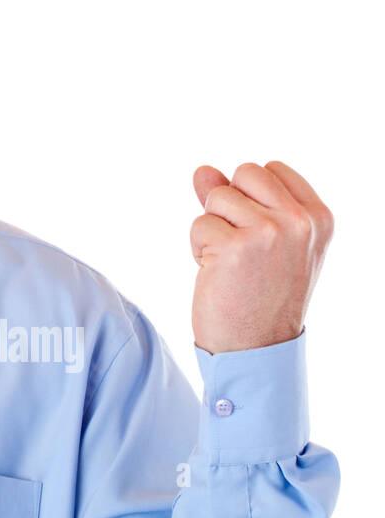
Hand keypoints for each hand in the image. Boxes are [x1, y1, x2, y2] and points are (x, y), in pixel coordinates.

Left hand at [190, 160, 332, 353]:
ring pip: (217, 198)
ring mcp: (270, 232)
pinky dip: (199, 249)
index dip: (251, 197)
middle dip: (230, 205)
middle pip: (244, 173)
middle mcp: (300, 221)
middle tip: (242, 248)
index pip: (271, 169)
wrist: (257, 347)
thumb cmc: (260, 294)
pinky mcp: (236, 246)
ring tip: (231, 264)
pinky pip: (199, 225)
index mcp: (318, 218)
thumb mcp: (265, 242)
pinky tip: (219, 275)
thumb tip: (202, 170)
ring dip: (213, 229)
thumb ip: (238, 200)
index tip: (260, 236)